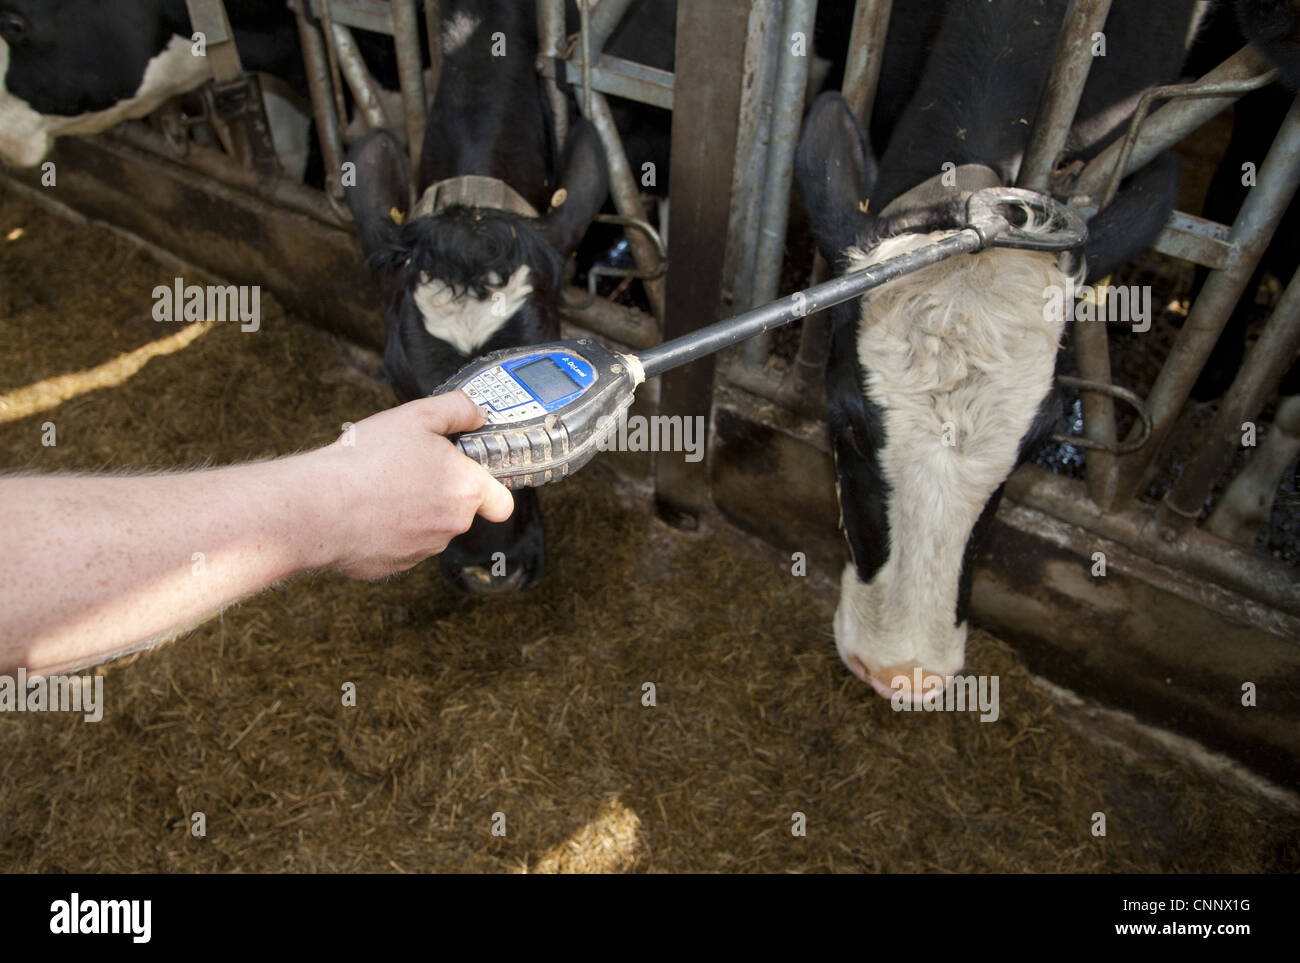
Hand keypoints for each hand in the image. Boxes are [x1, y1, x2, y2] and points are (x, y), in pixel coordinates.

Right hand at [309, 392, 513, 578]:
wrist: (318, 507)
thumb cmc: (367, 462)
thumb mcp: (417, 416)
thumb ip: (457, 410)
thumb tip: (476, 414)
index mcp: (465, 490)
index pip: (501, 502)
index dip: (489, 488)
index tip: (470, 475)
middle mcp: (451, 525)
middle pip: (458, 510)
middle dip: (438, 493)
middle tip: (407, 469)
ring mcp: (422, 550)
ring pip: (427, 529)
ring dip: (411, 512)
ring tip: (379, 488)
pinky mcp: (393, 566)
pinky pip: (397, 546)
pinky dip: (385, 531)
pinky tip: (363, 512)